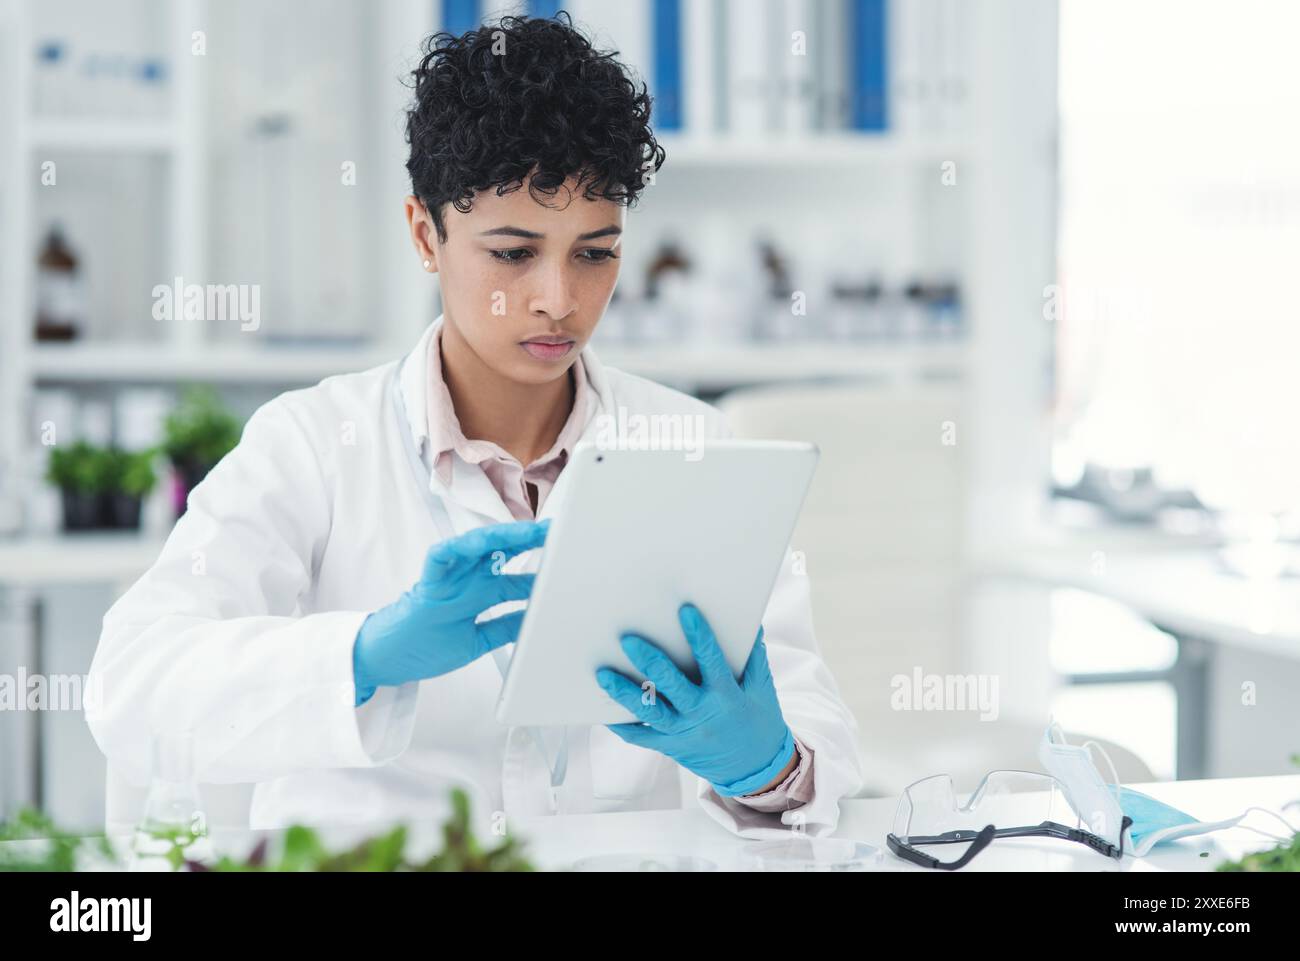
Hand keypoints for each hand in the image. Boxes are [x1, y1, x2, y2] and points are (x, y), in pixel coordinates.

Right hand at [352, 520, 548, 704]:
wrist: (386, 658)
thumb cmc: (426, 647)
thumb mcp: (476, 642)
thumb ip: (503, 628)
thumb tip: (535, 619)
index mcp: (480, 593)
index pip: (516, 574)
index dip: (542, 568)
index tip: (568, 561)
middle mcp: (467, 580)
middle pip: (501, 552)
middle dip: (528, 540)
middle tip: (557, 531)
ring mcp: (448, 580)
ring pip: (474, 548)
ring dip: (501, 537)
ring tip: (527, 531)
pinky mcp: (427, 586)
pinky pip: (439, 559)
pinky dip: (455, 549)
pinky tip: (474, 542)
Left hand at [594, 603, 795, 797]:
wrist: (755, 769)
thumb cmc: (759, 721)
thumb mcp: (761, 689)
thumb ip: (753, 657)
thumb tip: (750, 624)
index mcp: (726, 695)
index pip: (711, 660)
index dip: (699, 635)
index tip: (685, 610)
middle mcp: (703, 714)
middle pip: (671, 685)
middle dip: (649, 660)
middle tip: (629, 639)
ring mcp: (684, 733)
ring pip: (649, 711)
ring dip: (624, 692)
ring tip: (603, 674)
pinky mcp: (671, 747)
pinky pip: (641, 737)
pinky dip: (622, 725)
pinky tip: (603, 711)